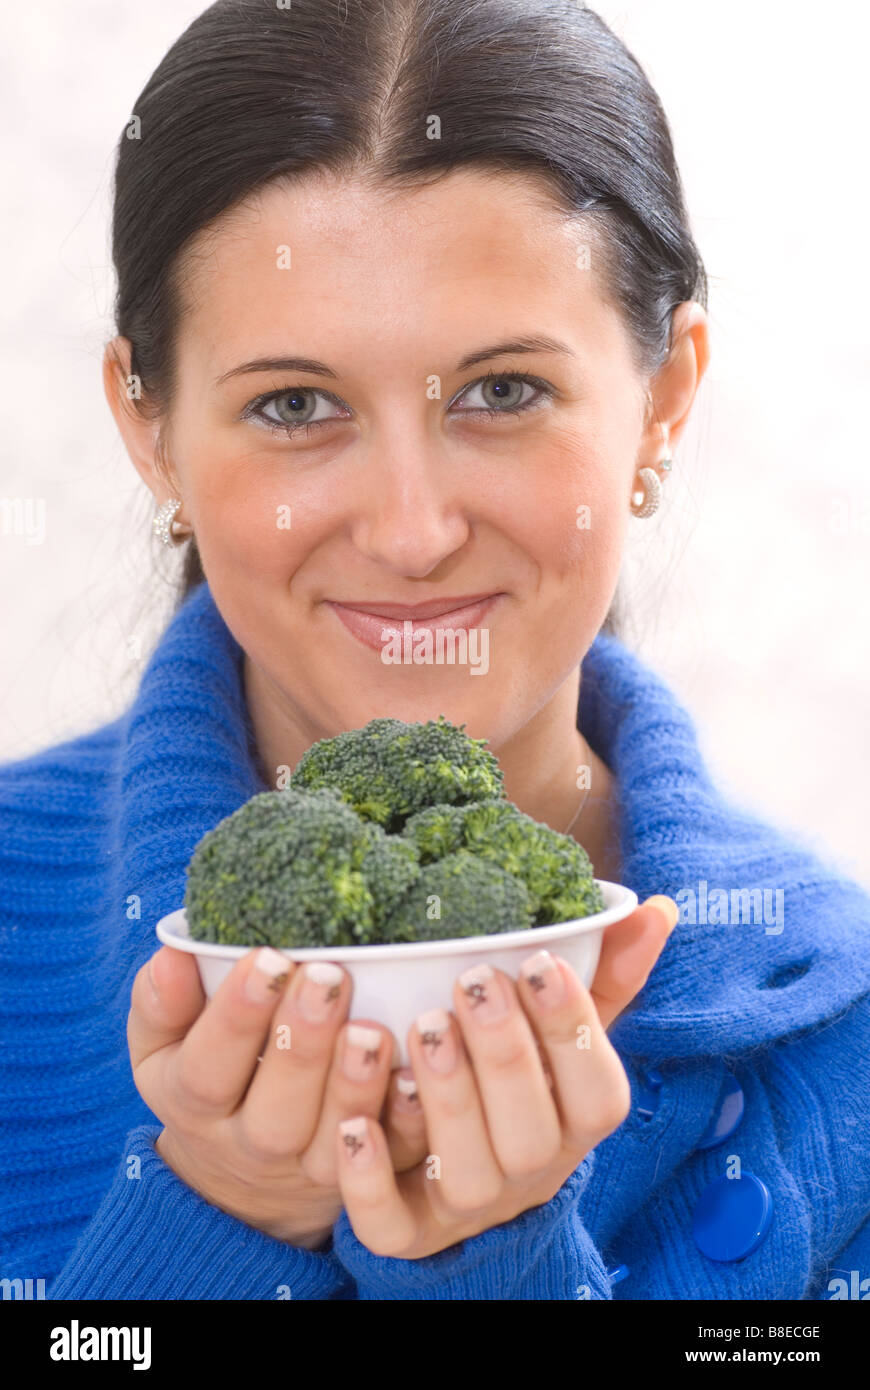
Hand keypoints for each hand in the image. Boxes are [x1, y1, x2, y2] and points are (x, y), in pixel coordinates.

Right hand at [127, 944, 427, 1248]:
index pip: (207, 1067)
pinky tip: (418, 1076)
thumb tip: (173, 957)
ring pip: (332, 1144)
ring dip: (355, 1086)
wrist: (243, 1177)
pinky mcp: (366, 1180)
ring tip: (373, 1029)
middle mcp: (251, 1145)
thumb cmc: (209, 1074)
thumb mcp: (166, 1045)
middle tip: (328, 978)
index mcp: (196, 1103)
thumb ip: (162, 1003)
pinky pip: (391, 1159)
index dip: (236, 1016)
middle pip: (274, 1113)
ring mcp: (310, 1170)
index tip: (267, 957)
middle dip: (302, 1044)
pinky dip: (408, 1122)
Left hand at [332, 895, 677, 1257]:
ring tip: (424, 1024)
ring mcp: (467, 1207)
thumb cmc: (516, 1082)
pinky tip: (353, 1122)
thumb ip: (606, 976)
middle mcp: (528, 1174)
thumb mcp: (559, 1035)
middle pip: (531, 1133)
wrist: (447, 1179)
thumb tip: (657, 908)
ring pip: (466, 1174)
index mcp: (573, 1125)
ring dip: (447, 1099)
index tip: (540, 962)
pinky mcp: (404, 1233)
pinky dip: (370, 1177)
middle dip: (505, 1053)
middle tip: (473, 979)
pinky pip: (389, 1222)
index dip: (572, 1031)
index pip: (596, 1093)